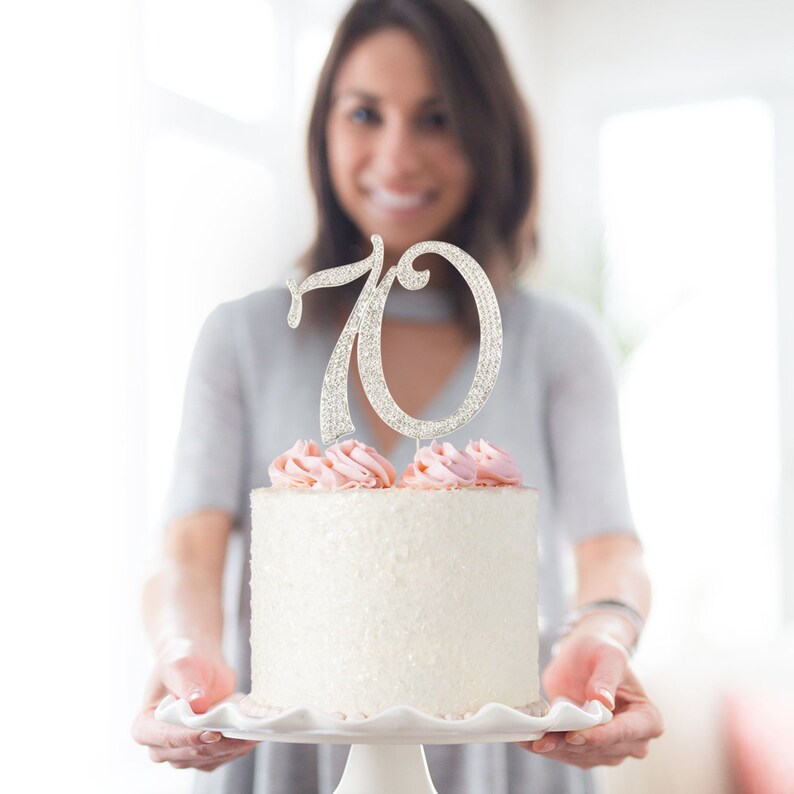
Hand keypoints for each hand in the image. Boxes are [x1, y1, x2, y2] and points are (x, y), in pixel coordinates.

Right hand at [131, 650, 256, 771]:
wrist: (198, 662)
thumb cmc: (182, 661)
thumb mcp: (180, 665)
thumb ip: (185, 683)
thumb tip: (197, 703)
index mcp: (145, 726)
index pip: (166, 738)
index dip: (189, 738)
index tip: (212, 732)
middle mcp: (160, 746)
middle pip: (190, 753)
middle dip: (217, 744)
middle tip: (242, 733)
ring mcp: (183, 752)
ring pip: (208, 759)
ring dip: (232, 748)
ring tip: (253, 734)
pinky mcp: (205, 753)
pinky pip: (222, 757)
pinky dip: (238, 747)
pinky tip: (253, 735)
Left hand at [517, 630, 662, 766]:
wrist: (583, 654)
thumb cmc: (601, 651)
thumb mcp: (608, 655)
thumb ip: (606, 677)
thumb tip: (603, 701)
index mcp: (647, 718)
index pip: (624, 732)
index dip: (599, 736)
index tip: (574, 735)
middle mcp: (633, 740)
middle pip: (600, 749)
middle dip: (570, 745)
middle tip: (542, 739)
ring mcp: (609, 748)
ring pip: (581, 756)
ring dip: (555, 749)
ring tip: (530, 739)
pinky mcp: (586, 750)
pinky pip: (566, 754)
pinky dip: (548, 747)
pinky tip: (527, 740)